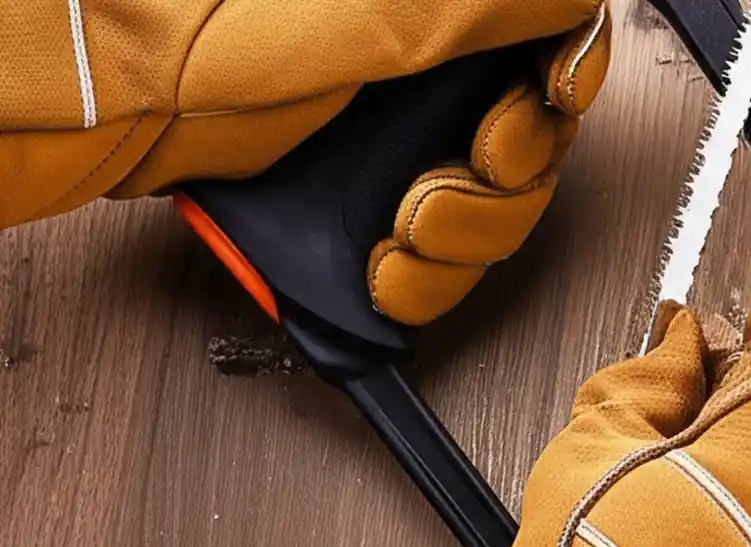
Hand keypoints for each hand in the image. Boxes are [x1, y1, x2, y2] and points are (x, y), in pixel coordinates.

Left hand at [0, 0, 610, 324]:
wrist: (138, 106)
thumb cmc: (236, 30)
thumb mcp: (397, 4)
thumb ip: (509, 5)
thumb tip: (581, 11)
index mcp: (451, 22)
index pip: (556, 48)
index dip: (569, 83)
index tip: (546, 102)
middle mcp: (432, 78)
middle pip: (535, 144)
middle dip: (506, 183)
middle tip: (457, 179)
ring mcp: (394, 148)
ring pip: (489, 216)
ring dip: (463, 241)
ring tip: (405, 233)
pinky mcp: (362, 210)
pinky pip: (432, 265)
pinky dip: (418, 283)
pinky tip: (383, 269)